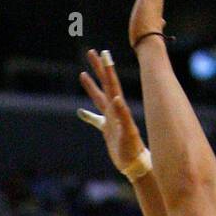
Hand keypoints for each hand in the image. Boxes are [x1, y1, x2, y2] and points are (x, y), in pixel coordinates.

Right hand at [78, 49, 145, 174]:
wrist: (135, 163)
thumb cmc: (132, 149)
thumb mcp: (128, 132)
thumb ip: (123, 115)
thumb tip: (116, 98)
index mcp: (118, 108)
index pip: (111, 84)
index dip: (107, 68)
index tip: (103, 53)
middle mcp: (114, 110)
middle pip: (104, 85)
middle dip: (98, 69)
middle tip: (91, 52)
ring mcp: (110, 119)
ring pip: (98, 98)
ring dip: (91, 86)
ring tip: (82, 74)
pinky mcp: (107, 130)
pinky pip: (95, 120)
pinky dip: (88, 116)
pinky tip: (80, 112)